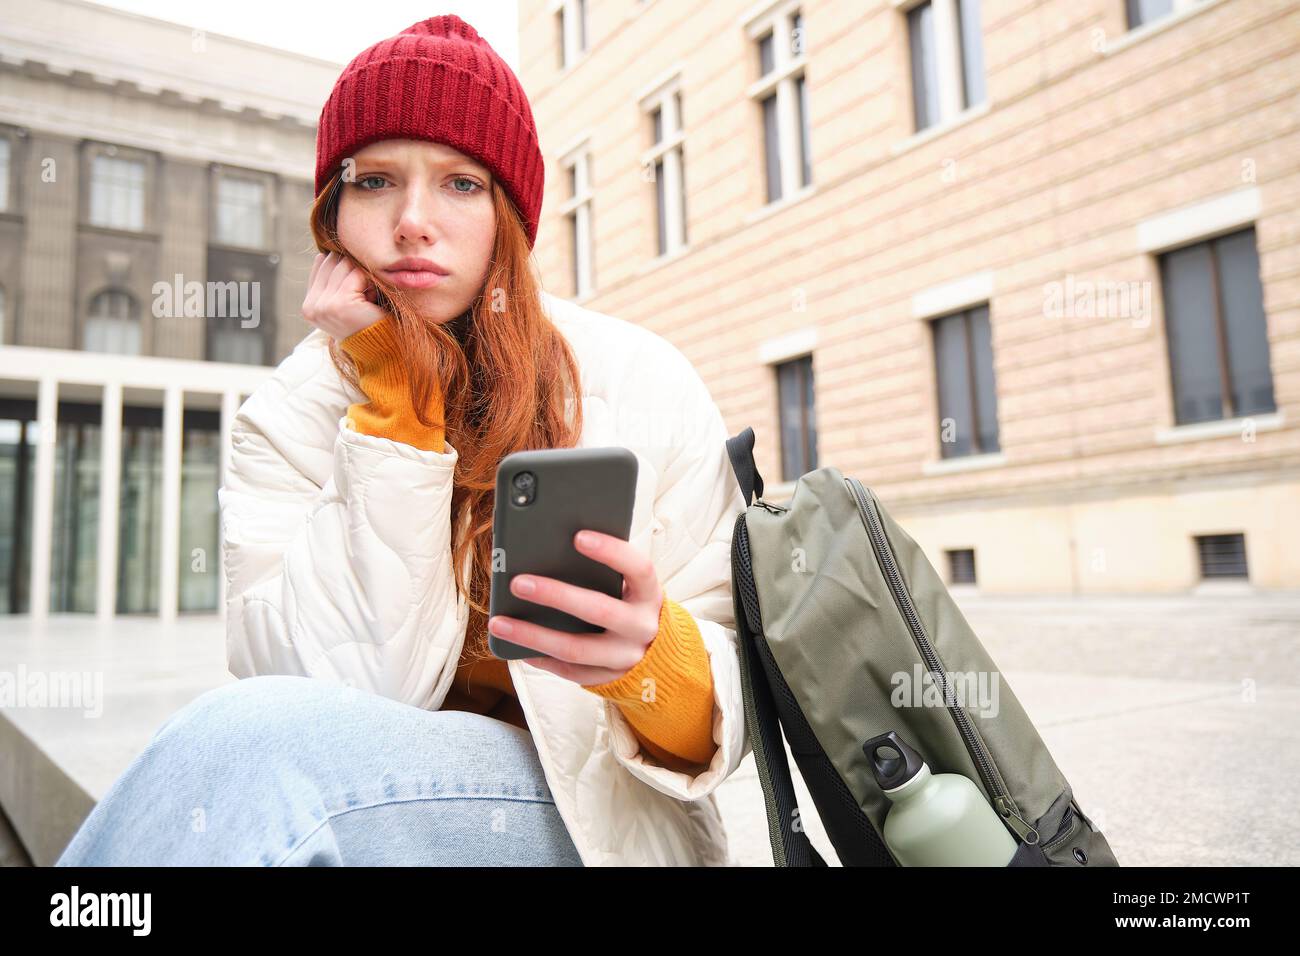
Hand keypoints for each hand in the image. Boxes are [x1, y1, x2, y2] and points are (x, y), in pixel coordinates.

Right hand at [302, 251, 387, 340]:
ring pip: (345, 265)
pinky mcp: (341, 303)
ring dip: (362, 277)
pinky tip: (371, 300)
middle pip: (333, 261)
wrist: (382, 348)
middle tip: (364, 295)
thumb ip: (329, 281)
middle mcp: (312, 307)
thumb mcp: (341, 301)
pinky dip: (369, 283)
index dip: (344, 269)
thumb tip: (322, 254)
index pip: (321, 264)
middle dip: (352, 271)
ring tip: (367, 298)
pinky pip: (357, 274)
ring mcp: (324, 305)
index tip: (355, 289)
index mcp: (308, 307)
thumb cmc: (366, 322)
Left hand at [488, 530, 662, 685]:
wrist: (657, 652)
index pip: (638, 568)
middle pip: (599, 610)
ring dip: (533, 635)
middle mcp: (642, 627)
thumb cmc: (631, 603)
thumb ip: (604, 570)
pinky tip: (515, 646)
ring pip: (576, 649)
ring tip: (499, 622)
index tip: (578, 536)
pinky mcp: (608, 679)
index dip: (611, 552)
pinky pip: (570, 671)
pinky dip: (541, 658)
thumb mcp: (630, 585)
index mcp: (650, 594)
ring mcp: (626, 657)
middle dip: (556, 595)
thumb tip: (550, 545)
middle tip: (518, 582)